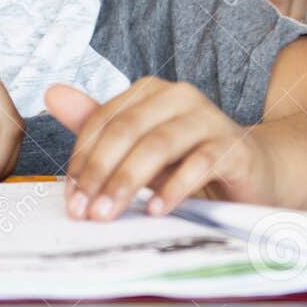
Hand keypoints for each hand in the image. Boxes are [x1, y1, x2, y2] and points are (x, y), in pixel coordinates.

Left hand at [45, 78, 277, 220]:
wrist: (254, 171)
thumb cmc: (189, 160)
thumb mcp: (140, 147)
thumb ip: (98, 124)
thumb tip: (51, 92)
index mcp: (150, 92)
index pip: (103, 121)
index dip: (82, 160)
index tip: (70, 200)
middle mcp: (179, 96)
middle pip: (127, 130)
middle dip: (100, 173)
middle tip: (84, 212)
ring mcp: (209, 118)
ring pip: (158, 144)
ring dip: (128, 182)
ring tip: (108, 214)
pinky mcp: (234, 146)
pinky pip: (200, 163)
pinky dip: (175, 188)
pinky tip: (157, 211)